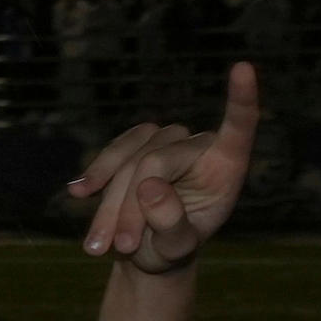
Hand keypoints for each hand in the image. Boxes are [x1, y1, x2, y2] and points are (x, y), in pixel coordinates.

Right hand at [71, 59, 261, 273]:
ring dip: (110, 204)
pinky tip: (78, 193)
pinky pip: (113, 152)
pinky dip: (95, 175)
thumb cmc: (171, 250)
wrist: (145, 252)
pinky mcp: (136, 144)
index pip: (239, 127)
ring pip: (130, 160)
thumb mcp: (176, 249)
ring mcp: (166, 141)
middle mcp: (198, 145)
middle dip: (132, 207)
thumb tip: (149, 185)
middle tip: (121, 247)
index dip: (240, 99)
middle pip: (157, 160)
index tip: (242, 68)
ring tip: (98, 246)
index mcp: (225, 166)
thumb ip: (172, 223)